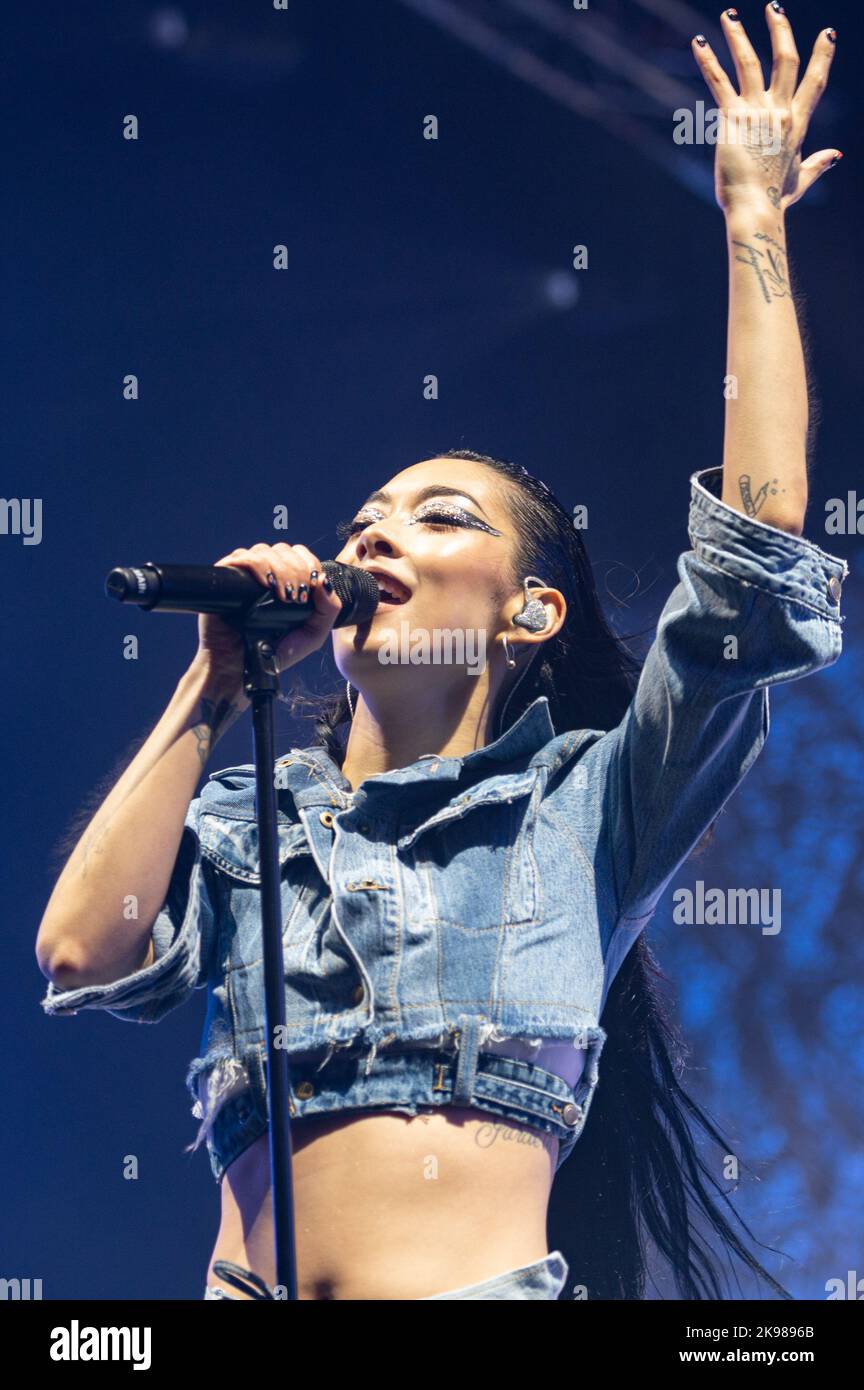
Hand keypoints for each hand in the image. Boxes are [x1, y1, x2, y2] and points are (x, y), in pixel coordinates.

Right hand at [195, 542, 343, 699]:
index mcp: (286, 581)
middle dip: (295, 568)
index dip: (309, 563)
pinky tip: (265, 584)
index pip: (299, 555)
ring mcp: (245, 575)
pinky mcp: (225, 579)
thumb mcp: (312, 635)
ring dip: (279, 568)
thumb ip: (328, 609)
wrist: (242, 667)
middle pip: (283, 550)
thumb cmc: (274, 652)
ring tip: (283, 595)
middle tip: (297, 595)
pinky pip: (240, 558)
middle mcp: (266, 575)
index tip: (311, 586)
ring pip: (263, 551)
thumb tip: (325, 580)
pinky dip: (256, 565)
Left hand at [691, 6, 839, 215]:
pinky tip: (698, 42)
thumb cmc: (775, 200)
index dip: (822, 55)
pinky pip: (719, 81)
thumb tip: (837, 154)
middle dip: (780, 29)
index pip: (814, 81)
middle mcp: (780, 112)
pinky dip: (708, 60)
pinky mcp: (733, 118)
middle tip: (773, 6)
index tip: (828, 33)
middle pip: (785, 60)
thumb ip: (819, 162)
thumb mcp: (802, 178)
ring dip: (738, 35)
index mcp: (797, 124)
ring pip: (750, 62)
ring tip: (728, 14)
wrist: (756, 209)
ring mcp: (757, 112)